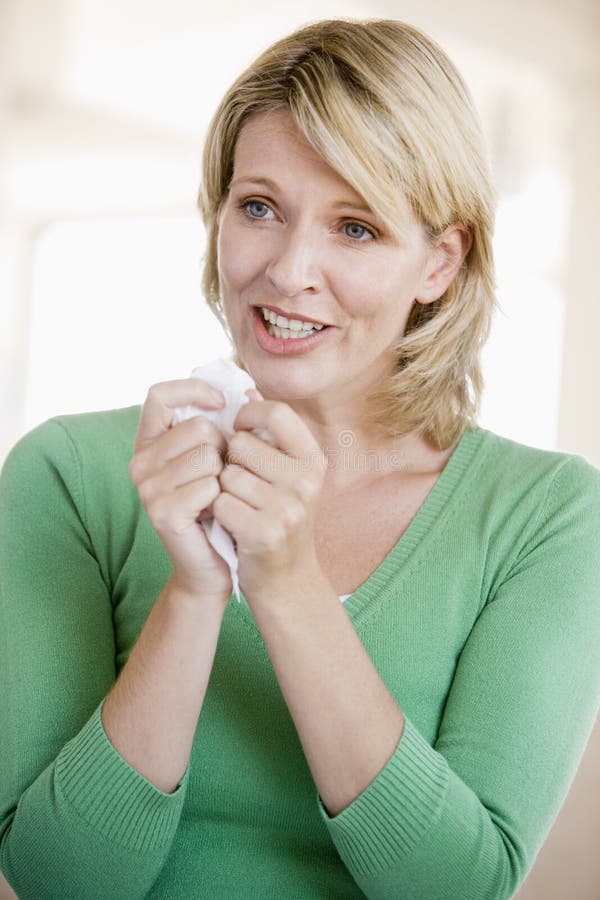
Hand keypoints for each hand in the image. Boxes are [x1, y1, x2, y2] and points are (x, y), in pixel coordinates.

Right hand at [128, 378, 232, 604]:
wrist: (214, 565)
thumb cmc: (220, 505)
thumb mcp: (220, 458)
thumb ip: (228, 423)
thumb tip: (251, 391)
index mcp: (149, 442)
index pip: (159, 395)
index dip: (194, 389)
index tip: (223, 402)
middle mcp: (140, 462)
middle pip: (198, 426)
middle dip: (224, 447)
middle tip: (222, 476)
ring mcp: (147, 488)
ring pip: (207, 455)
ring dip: (225, 476)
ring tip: (217, 497)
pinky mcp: (162, 512)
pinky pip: (209, 485)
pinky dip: (223, 498)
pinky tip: (215, 515)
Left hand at [212, 390, 327, 607]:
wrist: (285, 579)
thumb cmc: (279, 516)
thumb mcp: (286, 473)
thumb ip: (269, 433)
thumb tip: (246, 391)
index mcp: (314, 459)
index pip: (277, 412)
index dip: (249, 414)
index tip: (237, 428)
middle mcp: (307, 481)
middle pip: (243, 444)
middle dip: (231, 460)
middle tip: (240, 482)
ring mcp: (288, 508)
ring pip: (227, 474)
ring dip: (223, 489)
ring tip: (238, 505)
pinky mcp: (264, 532)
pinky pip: (220, 502)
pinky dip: (218, 513)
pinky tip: (231, 524)